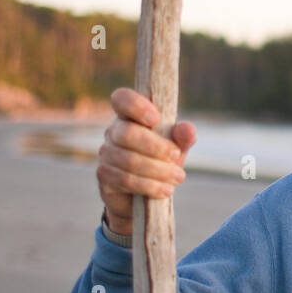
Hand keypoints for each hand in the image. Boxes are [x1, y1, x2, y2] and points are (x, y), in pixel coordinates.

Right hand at [97, 87, 197, 236]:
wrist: (146, 194)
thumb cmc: (161, 161)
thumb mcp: (176, 148)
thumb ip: (183, 137)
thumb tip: (187, 129)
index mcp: (130, 116)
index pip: (122, 98)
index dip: (136, 105)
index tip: (156, 119)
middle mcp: (114, 131)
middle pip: (127, 133)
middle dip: (156, 146)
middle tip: (176, 156)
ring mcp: (106, 153)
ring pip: (128, 160)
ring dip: (157, 170)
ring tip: (178, 177)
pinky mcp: (104, 175)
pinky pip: (125, 179)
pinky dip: (149, 185)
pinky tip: (166, 190)